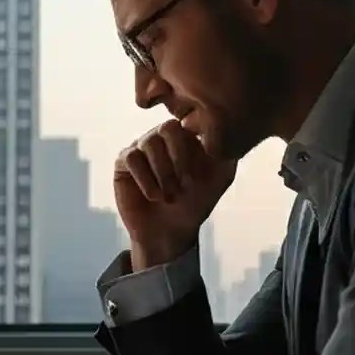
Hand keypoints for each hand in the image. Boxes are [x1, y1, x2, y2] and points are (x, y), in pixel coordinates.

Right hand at [115, 119, 236, 269]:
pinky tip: (154, 196)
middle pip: (168, 127)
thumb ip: (228, 154)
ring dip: (164, 173)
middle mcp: (163, 136)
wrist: (170, 231)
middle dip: (178, 159)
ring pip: (149, 143)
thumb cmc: (195, 203)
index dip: (196, 150)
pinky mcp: (124, 161)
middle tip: (185, 185)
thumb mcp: (220, 178)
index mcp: (187, 135)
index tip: (198, 177)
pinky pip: (132, 158)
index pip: (191, 123)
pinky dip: (146, 179)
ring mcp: (142, 146)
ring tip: (170, 196)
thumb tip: (230, 133)